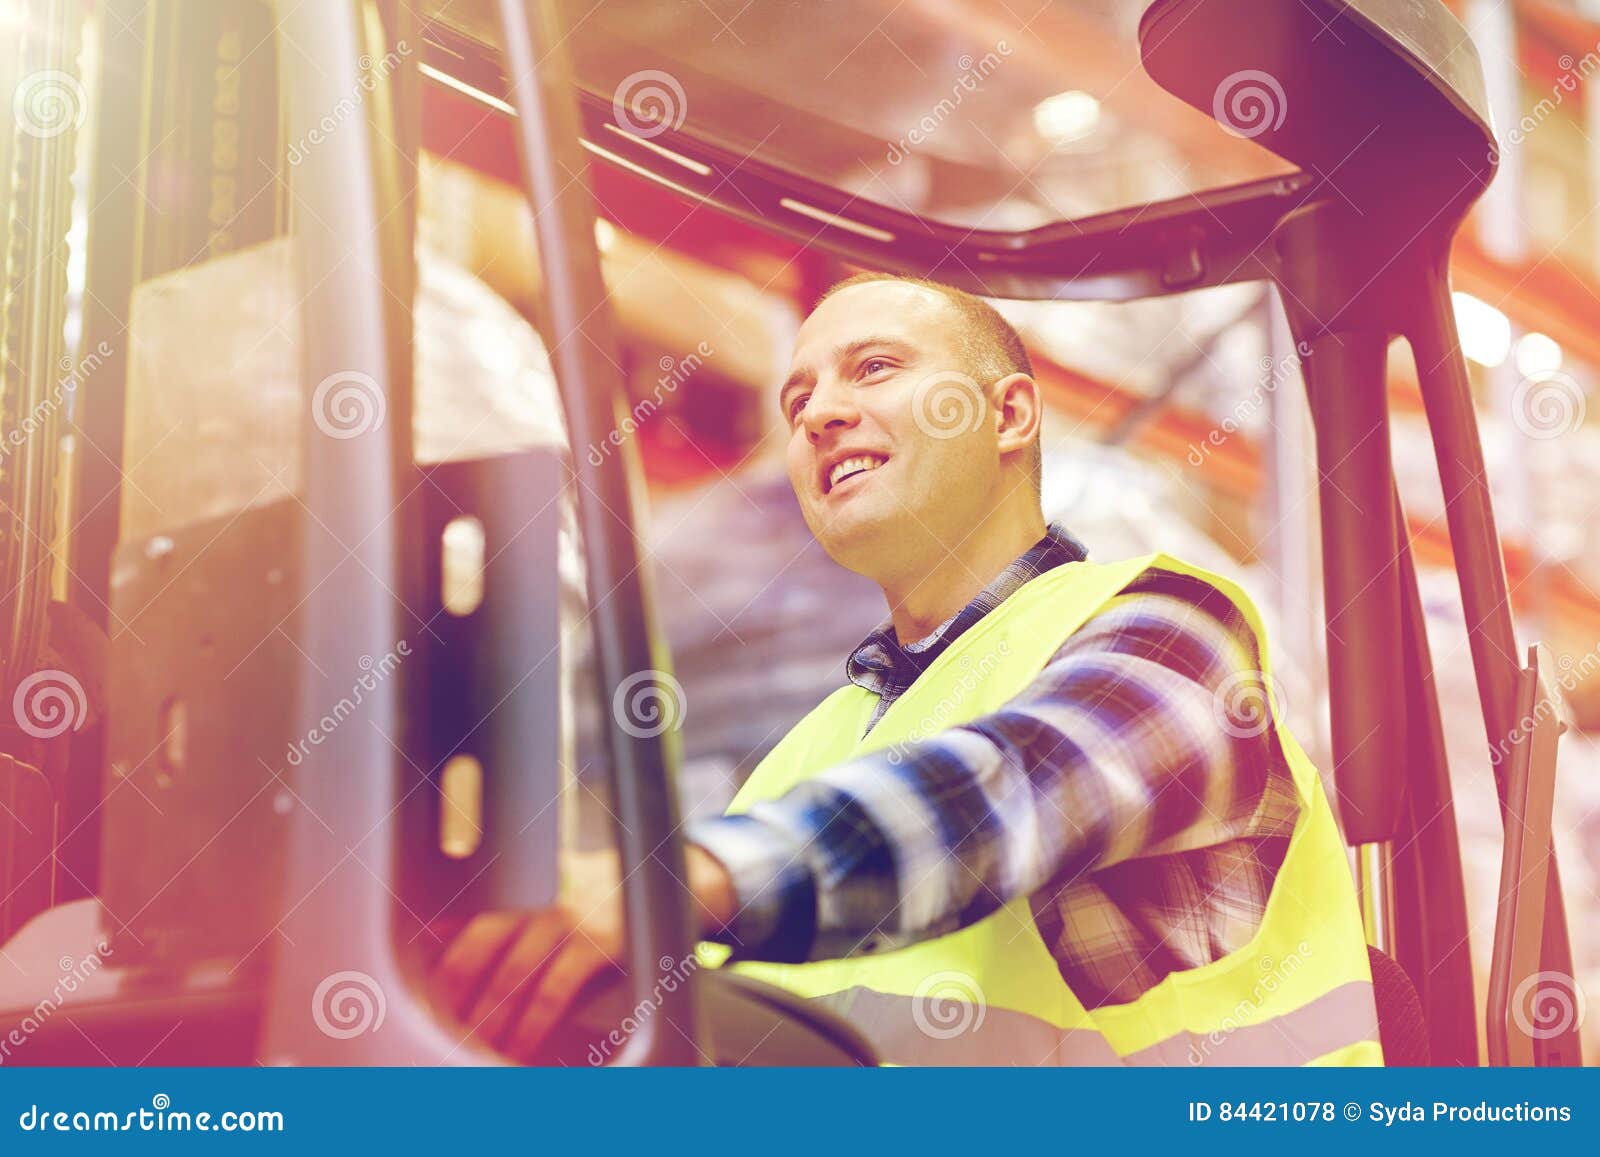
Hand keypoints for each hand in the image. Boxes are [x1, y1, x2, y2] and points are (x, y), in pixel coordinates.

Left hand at [430, 845, 733, 1062]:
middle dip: (460, 989)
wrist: (665, 884)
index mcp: (529, 896)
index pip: (473, 923)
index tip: (431, 994)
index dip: (448, 962)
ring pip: (516, 971)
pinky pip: (554, 988)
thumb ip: (505, 921)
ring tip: (479, 1046)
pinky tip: (521, 1044)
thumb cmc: (599, 906)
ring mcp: (571, 921)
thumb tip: (444, 939)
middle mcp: (544, 903)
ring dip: (493, 1014)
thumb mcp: (552, 903)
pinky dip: (532, 1022)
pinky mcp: (598, 944)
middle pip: (485, 942)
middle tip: (447, 1025)